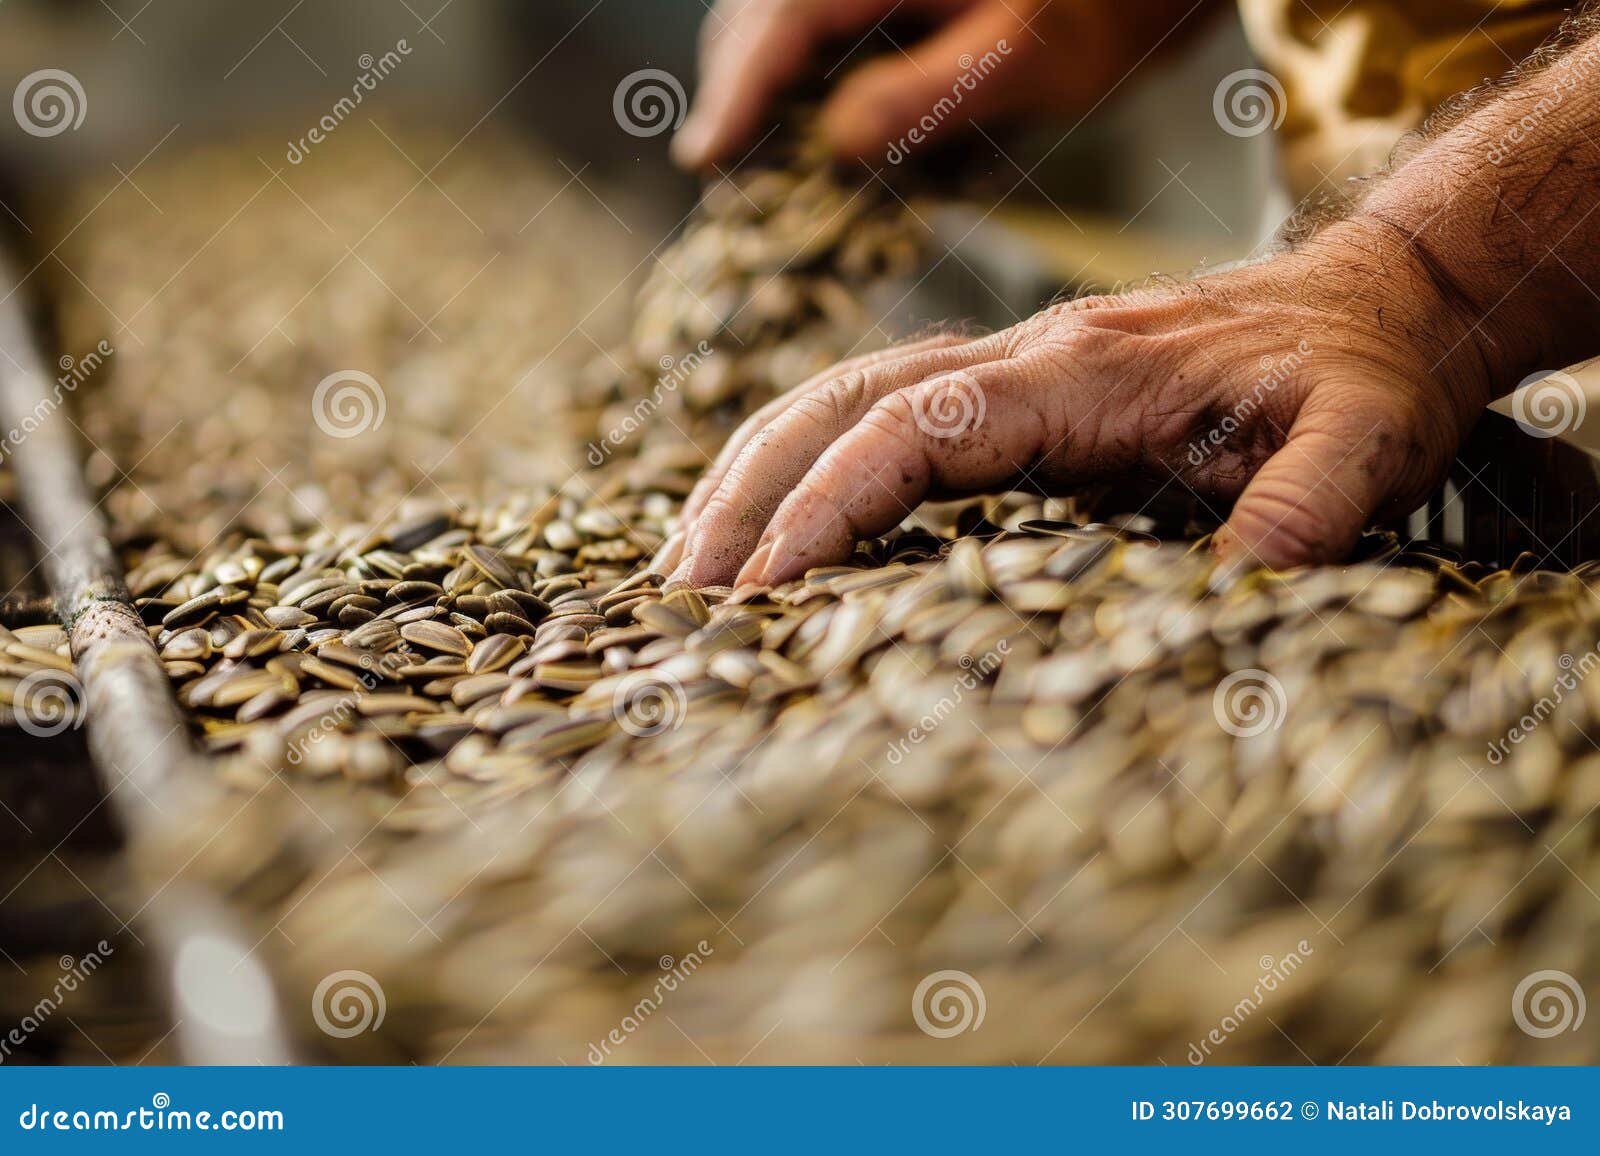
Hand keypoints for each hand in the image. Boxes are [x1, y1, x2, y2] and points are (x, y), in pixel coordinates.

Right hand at [658, 218, 1500, 586]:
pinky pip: (878, 408)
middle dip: (751, 492)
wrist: (1374, 302)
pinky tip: (771, 514)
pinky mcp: (1012, 389)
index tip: (766, 588)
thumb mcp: (1364, 437)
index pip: (919, 427)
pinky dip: (805, 458)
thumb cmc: (1359, 375)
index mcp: (1081, 371)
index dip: (833, 501)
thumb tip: (1246, 592)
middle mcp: (1024, 358)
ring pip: (842, 395)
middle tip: (680, 594)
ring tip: (687, 562)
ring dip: (755, 471)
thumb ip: (1308, 506)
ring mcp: (1010, 366)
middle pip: (844, 400)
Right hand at [672, 0, 1203, 167]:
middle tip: (722, 156)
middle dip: (740, 80)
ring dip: (768, 65)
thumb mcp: (1024, 59)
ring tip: (756, 133)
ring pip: (784, 1)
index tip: (706, 155)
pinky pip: (824, 4)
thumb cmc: (1111, 0)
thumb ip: (923, 96)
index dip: (737, 92)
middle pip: (763, 7)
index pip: (779, 20)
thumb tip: (836, 141)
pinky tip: (818, 93)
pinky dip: (807, 46)